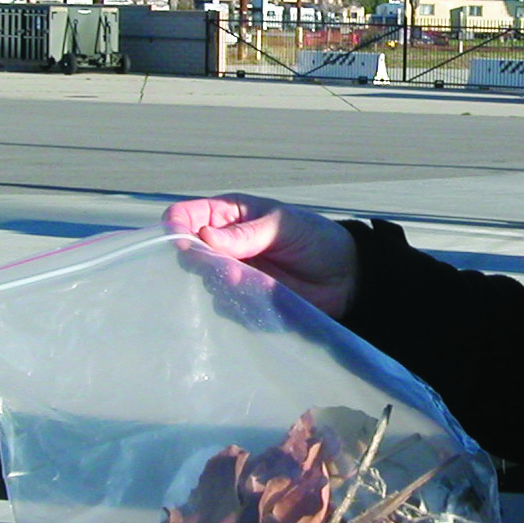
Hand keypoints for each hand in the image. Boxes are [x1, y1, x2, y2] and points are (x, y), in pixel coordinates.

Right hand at [162, 193, 358, 319]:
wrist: (347, 276)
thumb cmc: (316, 239)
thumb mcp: (282, 226)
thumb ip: (245, 233)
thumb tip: (204, 236)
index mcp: (228, 216)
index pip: (184, 216)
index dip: (176, 227)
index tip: (184, 243)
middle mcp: (223, 246)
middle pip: (188, 253)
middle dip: (201, 261)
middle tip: (228, 266)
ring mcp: (232, 274)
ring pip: (205, 282)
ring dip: (223, 283)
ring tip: (251, 281)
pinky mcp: (244, 301)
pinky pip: (226, 307)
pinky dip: (237, 304)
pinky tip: (259, 298)